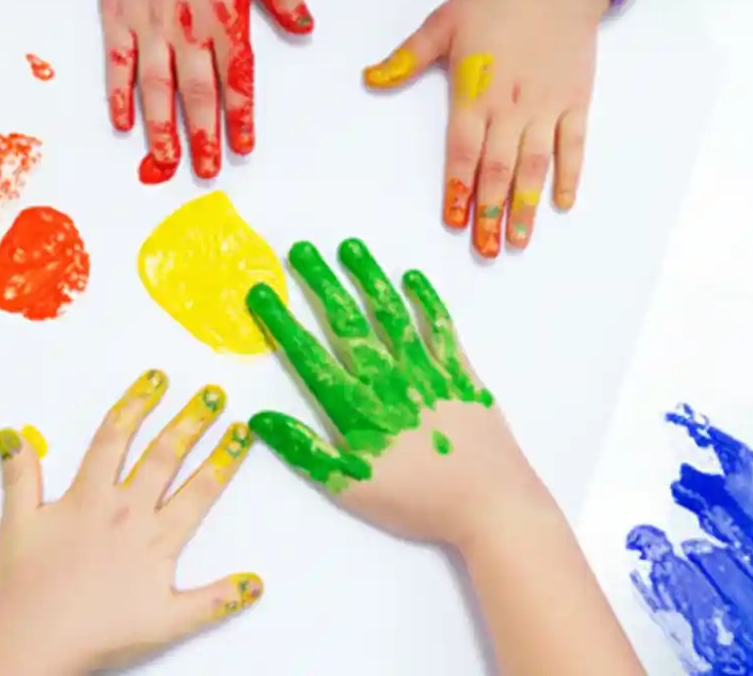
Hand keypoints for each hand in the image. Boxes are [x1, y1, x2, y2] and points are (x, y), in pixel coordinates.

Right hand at [0, 371, 259, 673]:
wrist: (35, 641)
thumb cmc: (25, 587)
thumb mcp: (16, 524)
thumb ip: (19, 477)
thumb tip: (14, 437)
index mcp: (91, 499)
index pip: (117, 438)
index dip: (138, 403)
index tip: (159, 378)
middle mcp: (128, 518)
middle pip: (164, 457)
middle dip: (191, 421)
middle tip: (216, 394)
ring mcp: (152, 557)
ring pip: (194, 501)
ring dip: (220, 466)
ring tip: (241, 436)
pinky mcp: (166, 605)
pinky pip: (206, 600)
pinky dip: (230, 593)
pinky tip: (254, 583)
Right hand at [101, 0, 311, 183]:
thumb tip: (305, 27)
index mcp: (225, 13)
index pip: (236, 78)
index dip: (241, 116)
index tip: (244, 147)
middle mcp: (187, 26)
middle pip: (197, 93)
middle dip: (203, 136)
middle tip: (207, 170)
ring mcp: (148, 22)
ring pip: (156, 86)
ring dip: (161, 128)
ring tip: (166, 161)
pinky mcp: (116, 13)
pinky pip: (116, 62)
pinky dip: (117, 94)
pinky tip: (122, 122)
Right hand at [246, 239, 553, 548]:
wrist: (492, 505)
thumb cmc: (417, 503)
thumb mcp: (350, 488)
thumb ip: (304, 451)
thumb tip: (260, 419)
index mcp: (357, 408)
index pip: (309, 356)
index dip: (282, 323)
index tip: (260, 292)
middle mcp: (389, 379)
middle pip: (348, 322)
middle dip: (321, 283)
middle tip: (300, 250)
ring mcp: (427, 371)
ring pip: (392, 315)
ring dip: (369, 279)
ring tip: (350, 247)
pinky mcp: (461, 374)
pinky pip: (440, 328)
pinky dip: (426, 301)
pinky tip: (412, 278)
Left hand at [363, 0, 610, 256]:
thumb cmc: (497, 0)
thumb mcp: (444, 24)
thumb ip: (406, 58)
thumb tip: (370, 79)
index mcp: (476, 93)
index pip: (463, 151)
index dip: (458, 188)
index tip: (454, 220)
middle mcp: (512, 106)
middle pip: (498, 168)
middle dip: (489, 212)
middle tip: (485, 250)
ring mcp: (546, 106)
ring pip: (535, 165)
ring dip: (526, 206)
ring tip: (519, 240)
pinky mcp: (574, 101)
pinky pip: (574, 144)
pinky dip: (570, 175)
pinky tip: (562, 204)